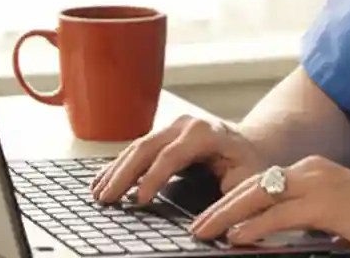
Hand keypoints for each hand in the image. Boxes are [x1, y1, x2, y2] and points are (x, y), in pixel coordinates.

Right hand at [90, 114, 269, 204]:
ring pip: (137, 147)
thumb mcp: (248, 181)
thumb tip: (210, 224)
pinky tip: (102, 180)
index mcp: (206, 133)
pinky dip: (118, 165)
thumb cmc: (249, 164)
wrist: (252, 144)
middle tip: (106, 199)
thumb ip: (230, 198)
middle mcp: (185, 125)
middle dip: (124, 174)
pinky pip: (137, 149)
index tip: (138, 201)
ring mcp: (172, 127)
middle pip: (147, 147)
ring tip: (97, 193)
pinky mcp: (163, 135)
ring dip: (115, 170)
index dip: (153, 178)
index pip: (172, 155)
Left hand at [189, 155, 349, 257]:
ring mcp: (318, 183)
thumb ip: (302, 219)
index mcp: (312, 169)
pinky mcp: (324, 204)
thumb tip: (268, 235)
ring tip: (204, 232)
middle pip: (253, 184)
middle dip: (221, 206)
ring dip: (227, 216)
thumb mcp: (332, 216)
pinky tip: (235, 238)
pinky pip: (278, 215)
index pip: (262, 181)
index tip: (211, 217)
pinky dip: (253, 227)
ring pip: (259, 196)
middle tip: (196, 226)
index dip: (233, 199)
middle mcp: (311, 169)